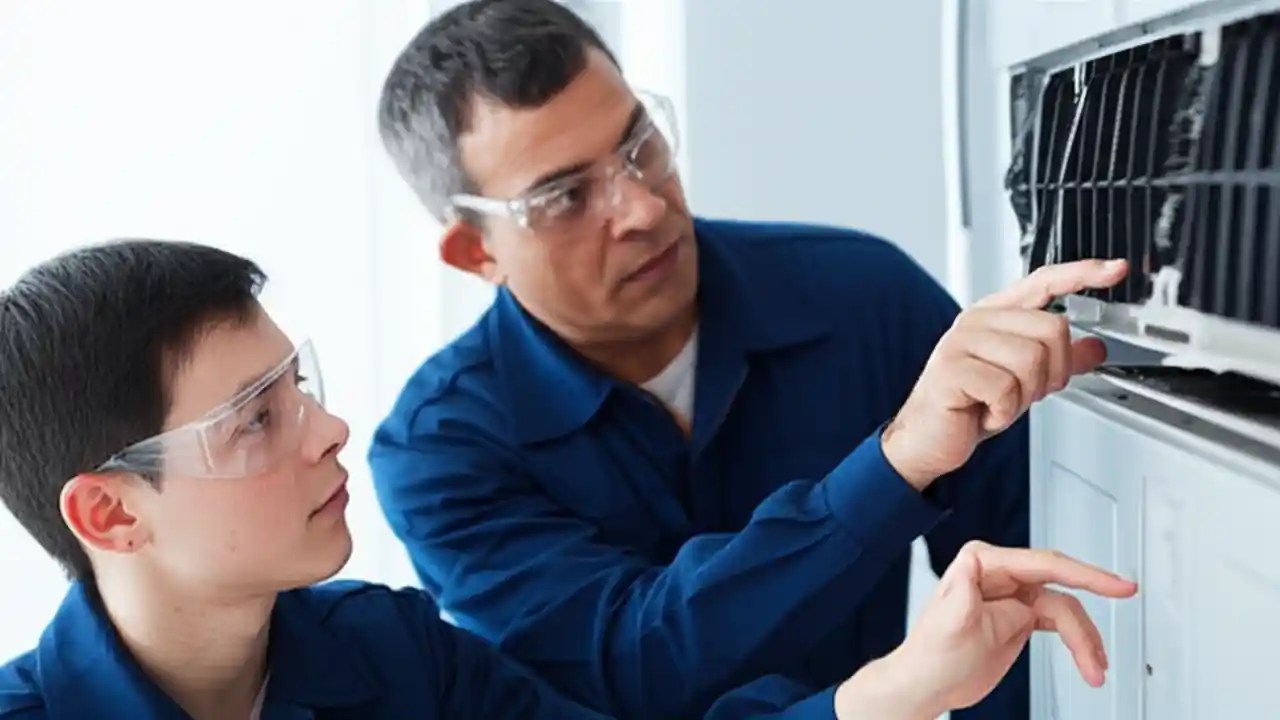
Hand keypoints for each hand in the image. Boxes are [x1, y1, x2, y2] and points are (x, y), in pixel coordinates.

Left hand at [834, 541, 1137, 719]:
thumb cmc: (931, 655)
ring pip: (1066, 611)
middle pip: (1062, 585)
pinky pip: (1061, 627)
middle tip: (1126, 598)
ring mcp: (1014, 597)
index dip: (1084, 573)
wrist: (929, 686)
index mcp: (983, 565)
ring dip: (1085, 641)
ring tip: (1094, 670)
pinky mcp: (1022, 619)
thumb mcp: (947, 623)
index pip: (1043, 563)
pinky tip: (1090, 663)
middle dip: (1093, 601)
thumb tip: (971, 561)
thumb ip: (961, 591)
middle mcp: (1002, 576)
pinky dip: (1078, 645)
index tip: (1115, 584)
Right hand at [882, 259, 1128, 488]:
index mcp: (996, 314)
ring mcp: (961, 341)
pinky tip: (986, 412)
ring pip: (1032, 360)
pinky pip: (1006, 388)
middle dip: (1052, 372)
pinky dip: (1004, 411)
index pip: (1045, 281)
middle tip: (1025, 391)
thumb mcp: (1025, 380)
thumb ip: (1059, 360)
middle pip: (1052, 328)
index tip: (1116, 269)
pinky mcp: (952, 368)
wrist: (929, 437)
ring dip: (1026, 394)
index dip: (1082, 273)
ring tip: (1001, 402)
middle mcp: (979, 320)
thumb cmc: (970, 404)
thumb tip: (1095, 347)